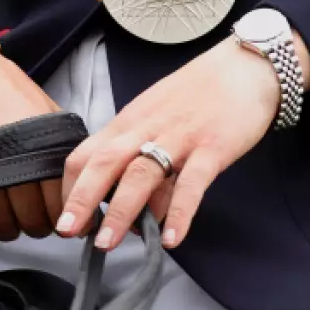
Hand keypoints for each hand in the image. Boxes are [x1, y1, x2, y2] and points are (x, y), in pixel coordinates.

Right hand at [0, 19, 64, 246]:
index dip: (59, 215)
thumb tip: (83, 181)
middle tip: (24, 217)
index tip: (55, 219)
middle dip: (31, 225)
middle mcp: (15, 160)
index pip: (60, 202)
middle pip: (31, 220)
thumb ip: (61, 144)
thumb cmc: (0, 87)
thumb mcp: (44, 108)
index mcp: (41, 145)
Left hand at [58, 37, 292, 251]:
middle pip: (105, 161)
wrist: (245, 66)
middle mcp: (148, 127)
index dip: (71, 186)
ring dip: (121, 210)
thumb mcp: (158, 116)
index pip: (87, 152)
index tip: (64, 218)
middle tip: (67, 231)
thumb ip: (141, 156)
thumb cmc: (199, 92)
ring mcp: (180, 137)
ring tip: (107, 243)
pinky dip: (180, 212)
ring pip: (142, 173)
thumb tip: (130, 206)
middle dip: (82, 197)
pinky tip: (172, 239)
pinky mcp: (213, 147)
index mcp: (131, 120)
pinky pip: (192, 183)